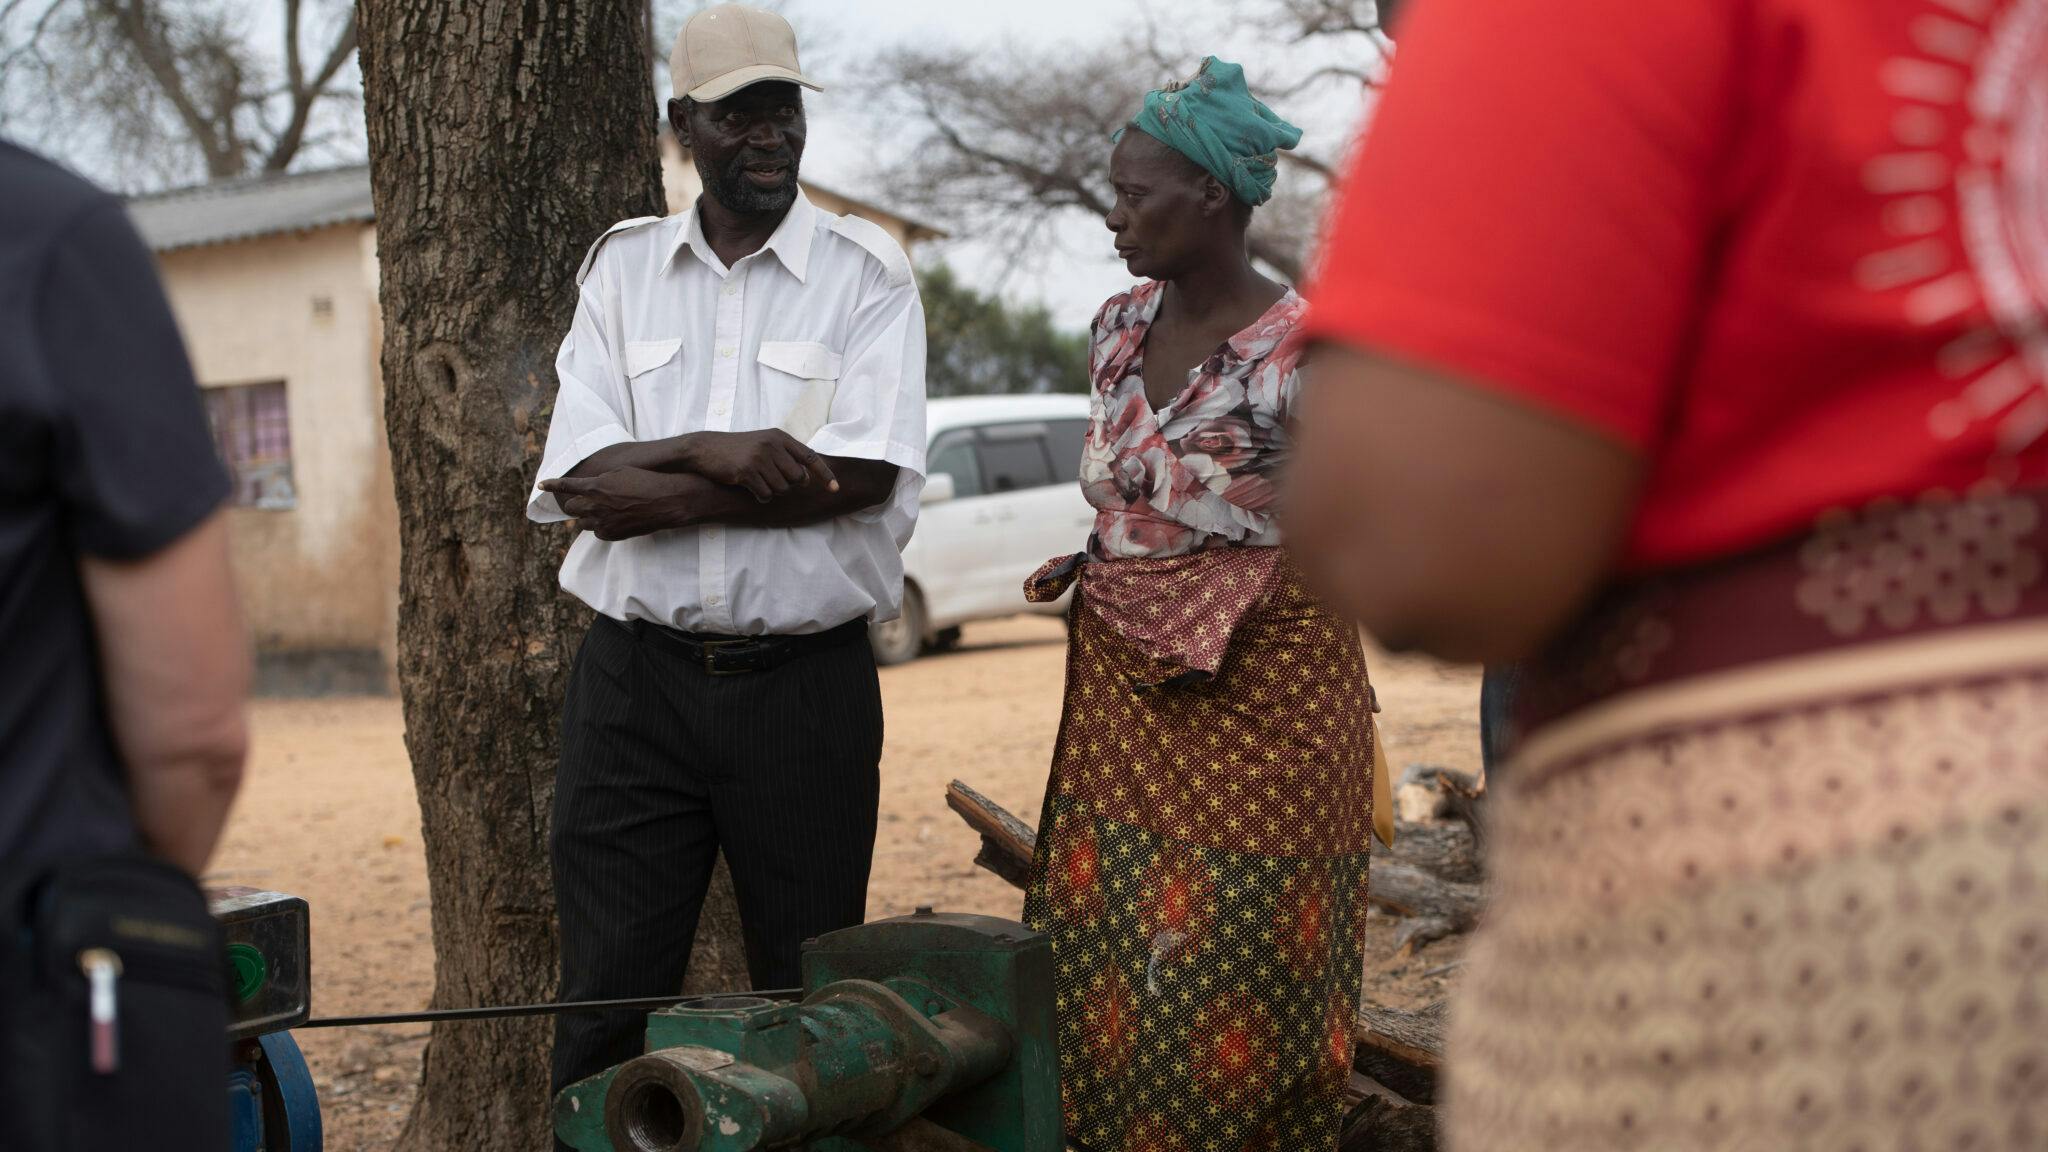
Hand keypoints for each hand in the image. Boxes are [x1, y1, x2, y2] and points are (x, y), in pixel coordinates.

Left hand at [541, 467, 699, 540]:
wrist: (666, 501)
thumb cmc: (645, 481)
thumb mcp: (620, 472)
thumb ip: (599, 480)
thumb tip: (589, 487)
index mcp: (595, 486)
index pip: (566, 486)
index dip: (552, 485)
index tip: (541, 485)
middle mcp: (595, 505)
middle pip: (572, 508)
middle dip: (575, 504)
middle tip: (584, 501)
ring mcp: (603, 522)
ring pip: (584, 522)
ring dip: (589, 516)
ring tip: (605, 511)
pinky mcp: (612, 535)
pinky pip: (598, 533)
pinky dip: (601, 527)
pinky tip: (614, 520)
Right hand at [682, 429, 837, 501]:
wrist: (706, 449)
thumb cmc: (738, 449)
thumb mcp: (764, 443)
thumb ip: (786, 455)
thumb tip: (808, 477)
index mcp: (780, 437)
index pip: (810, 458)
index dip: (825, 474)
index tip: (835, 489)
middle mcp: (773, 445)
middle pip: (798, 478)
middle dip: (788, 485)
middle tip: (772, 480)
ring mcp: (760, 458)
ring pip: (782, 489)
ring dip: (773, 492)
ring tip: (758, 482)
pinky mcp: (747, 471)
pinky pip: (766, 495)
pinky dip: (761, 496)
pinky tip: (750, 488)